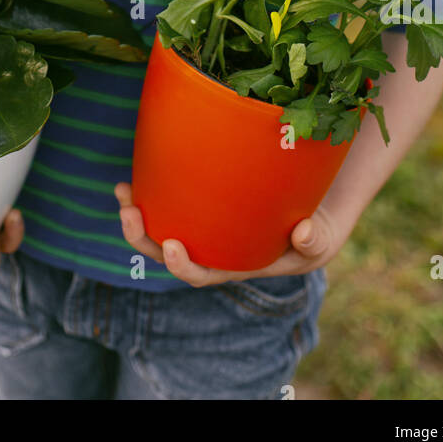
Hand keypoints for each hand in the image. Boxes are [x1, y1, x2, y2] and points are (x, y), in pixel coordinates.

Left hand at [114, 182, 348, 285]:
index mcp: (233, 264)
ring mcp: (203, 226)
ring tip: (122, 190)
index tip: (172, 245)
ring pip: (161, 226)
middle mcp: (211, 249)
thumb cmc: (313, 231)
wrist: (311, 210)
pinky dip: (152, 188)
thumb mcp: (320, 240)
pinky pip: (169, 201)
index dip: (182, 265)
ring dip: (137, 213)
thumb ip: (314, 241)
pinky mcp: (201, 202)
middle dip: (143, 239)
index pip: (201, 273)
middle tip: (129, 214)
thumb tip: (303, 233)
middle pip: (168, 253)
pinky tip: (140, 169)